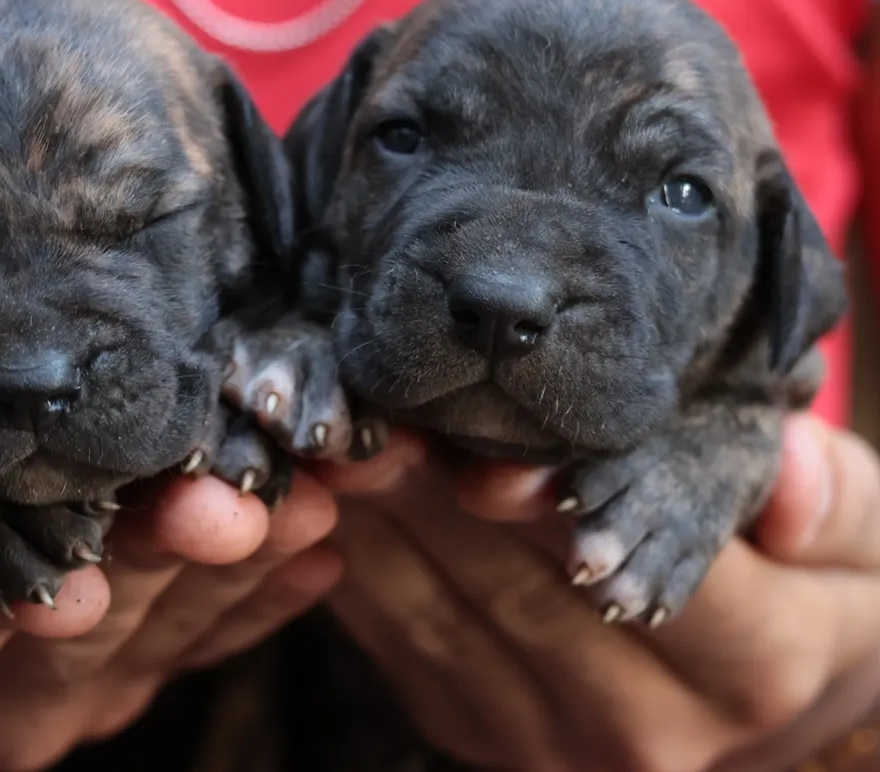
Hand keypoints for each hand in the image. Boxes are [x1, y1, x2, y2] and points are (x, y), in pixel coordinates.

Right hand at [0, 399, 339, 771]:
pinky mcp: (127, 679)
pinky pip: (203, 648)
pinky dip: (264, 602)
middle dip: (158, 559)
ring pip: (167, 634)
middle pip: (91, 627)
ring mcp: (78, 700)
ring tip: (304, 502)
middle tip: (220, 503)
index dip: (9, 592)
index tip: (66, 574)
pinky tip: (322, 551)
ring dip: (239, 569)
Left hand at [315, 415, 879, 771]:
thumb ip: (836, 502)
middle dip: (438, 496)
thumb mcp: (866, 543)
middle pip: (518, 592)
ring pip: (440, 615)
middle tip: (375, 413)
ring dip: (378, 523)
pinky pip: (395, 639)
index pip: (644, 568)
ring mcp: (542, 740)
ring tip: (336, 439)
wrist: (765, 689)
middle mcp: (644, 728)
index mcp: (754, 668)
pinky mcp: (468, 724)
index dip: (559, 505)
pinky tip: (327, 493)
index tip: (493, 450)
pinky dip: (353, 562)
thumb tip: (787, 477)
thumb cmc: (814, 588)